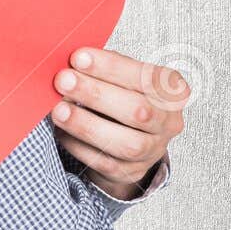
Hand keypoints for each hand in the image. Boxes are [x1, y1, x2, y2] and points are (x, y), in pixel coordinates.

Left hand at [49, 46, 189, 200]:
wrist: (128, 135)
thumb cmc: (121, 95)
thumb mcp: (120, 77)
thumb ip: (102, 69)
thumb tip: (68, 63)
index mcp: (171, 90)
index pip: (144, 77)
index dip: (111, 67)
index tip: (78, 57)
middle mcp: (168, 122)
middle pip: (138, 111)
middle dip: (96, 94)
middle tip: (63, 81)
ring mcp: (153, 150)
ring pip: (127, 144)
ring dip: (87, 125)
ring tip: (59, 110)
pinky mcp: (132, 172)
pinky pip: (106, 163)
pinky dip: (80, 146)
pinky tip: (62, 132)